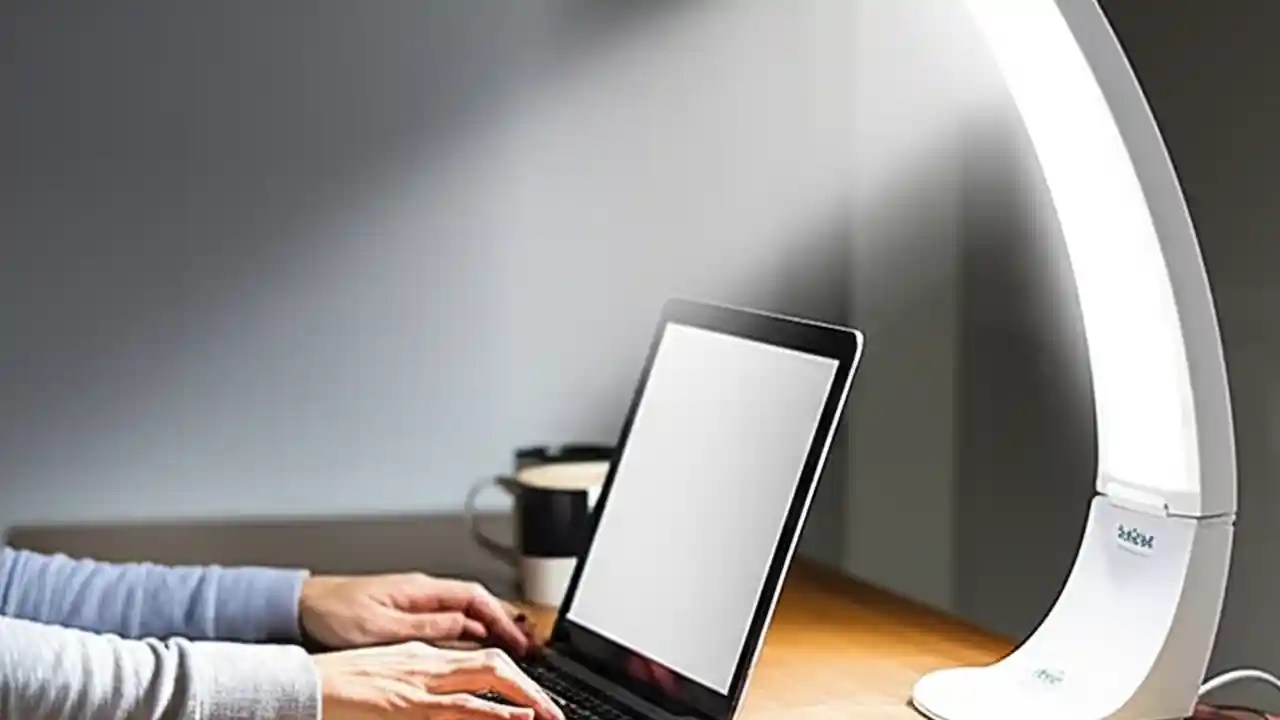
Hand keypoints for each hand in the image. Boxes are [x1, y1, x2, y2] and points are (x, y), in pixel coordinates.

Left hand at [300, 574, 531, 654]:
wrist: (299, 607)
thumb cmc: (333, 613)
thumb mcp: (383, 627)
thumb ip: (426, 629)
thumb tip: (466, 629)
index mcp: (421, 590)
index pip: (476, 599)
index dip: (503, 619)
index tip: (522, 641)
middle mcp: (422, 592)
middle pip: (477, 605)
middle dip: (505, 625)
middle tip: (527, 649)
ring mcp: (414, 603)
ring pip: (464, 615)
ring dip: (489, 631)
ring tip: (509, 652)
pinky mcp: (404, 615)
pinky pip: (447, 623)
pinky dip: (467, 635)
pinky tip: (471, 650)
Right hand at [316, 642, 564, 719]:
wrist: (303, 684)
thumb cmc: (337, 686)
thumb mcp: (388, 678)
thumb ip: (420, 683)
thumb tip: (451, 702)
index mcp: (424, 656)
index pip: (483, 657)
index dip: (516, 676)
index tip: (536, 696)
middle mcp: (428, 662)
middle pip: (496, 663)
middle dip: (531, 687)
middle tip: (554, 711)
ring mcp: (420, 682)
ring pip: (488, 678)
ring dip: (525, 698)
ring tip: (548, 715)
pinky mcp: (408, 704)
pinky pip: (461, 707)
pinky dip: (493, 712)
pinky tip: (516, 719)